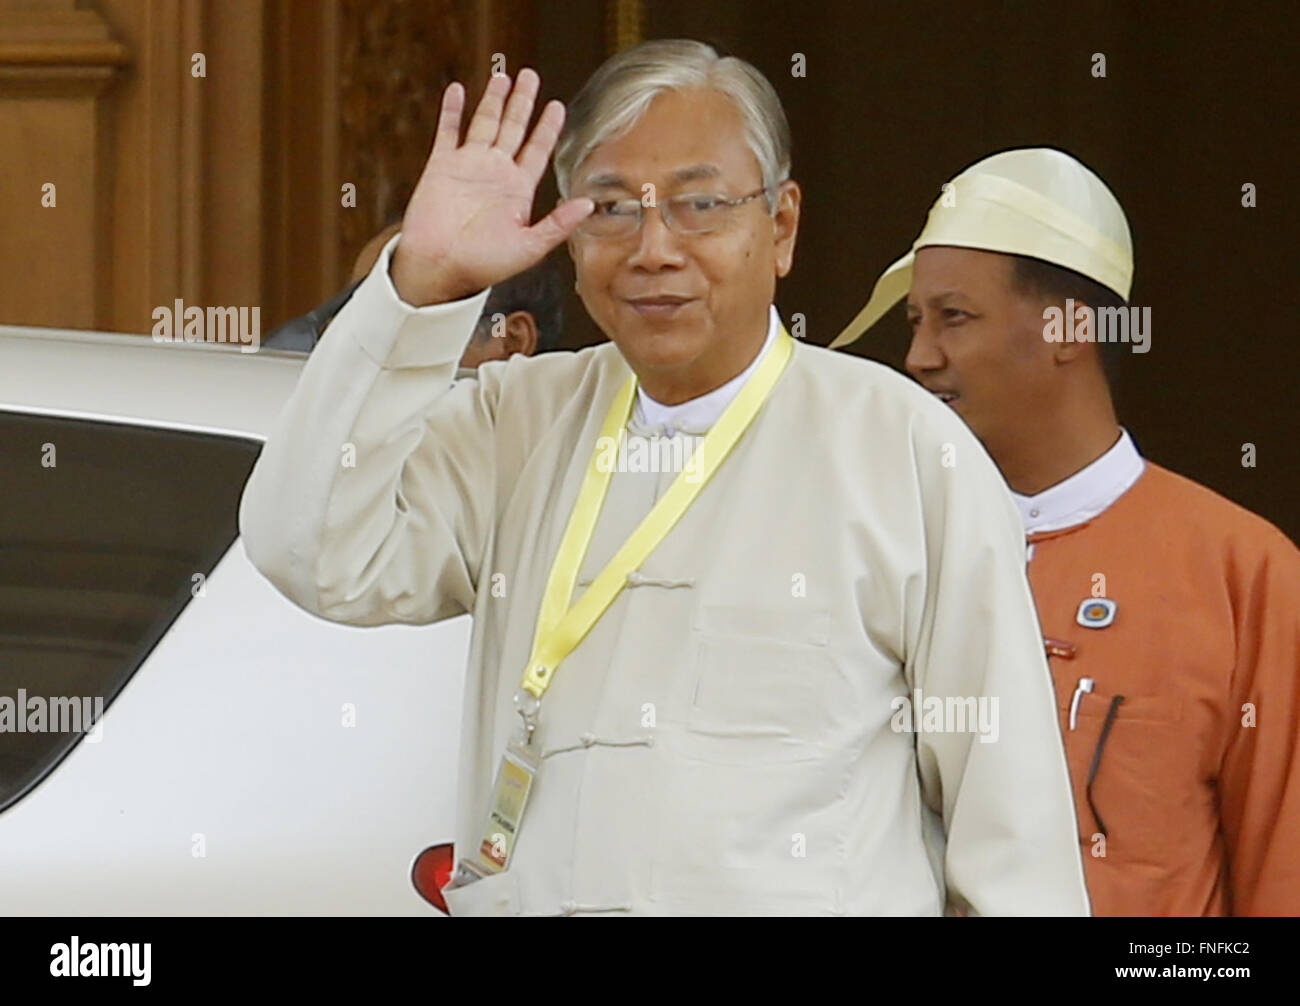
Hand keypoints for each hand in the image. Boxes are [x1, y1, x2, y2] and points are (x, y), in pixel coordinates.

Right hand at [391, 69, 593, 305]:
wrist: (441, 269)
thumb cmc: (484, 266)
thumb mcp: (529, 247)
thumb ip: (558, 224)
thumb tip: (589, 205)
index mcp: (518, 190)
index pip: (537, 150)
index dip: (547, 128)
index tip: (557, 106)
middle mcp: (495, 174)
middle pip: (513, 128)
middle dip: (522, 103)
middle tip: (530, 76)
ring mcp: (468, 167)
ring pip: (484, 123)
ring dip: (493, 100)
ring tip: (502, 77)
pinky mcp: (441, 166)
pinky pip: (447, 132)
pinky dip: (452, 111)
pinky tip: (457, 90)